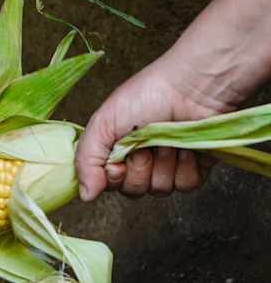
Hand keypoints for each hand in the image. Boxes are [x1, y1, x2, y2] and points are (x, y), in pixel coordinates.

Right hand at [75, 57, 226, 200]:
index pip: (110, 183)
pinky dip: (186, 167)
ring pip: (160, 189)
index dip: (114, 178)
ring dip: (164, 165)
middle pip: (134, 189)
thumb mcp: (103, 123)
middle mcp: (142, 159)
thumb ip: (86, 160)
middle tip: (146, 146)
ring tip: (167, 141)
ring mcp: (169, 163)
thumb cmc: (147, 94)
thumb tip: (85, 196)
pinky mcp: (196, 165)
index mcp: (117, 149)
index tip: (119, 163)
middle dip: (140, 169)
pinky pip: (186, 185)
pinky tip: (186, 148)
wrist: (192, 86)